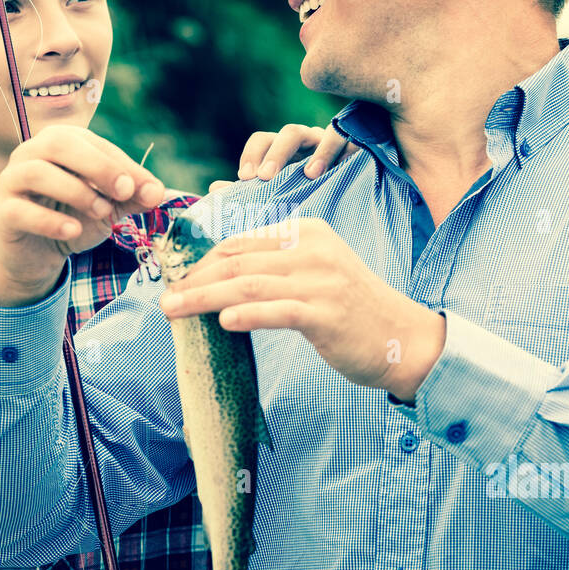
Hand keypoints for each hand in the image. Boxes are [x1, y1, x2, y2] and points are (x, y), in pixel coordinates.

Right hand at [0, 127, 165, 305]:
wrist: (40, 256)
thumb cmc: (74, 218)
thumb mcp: (108, 207)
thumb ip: (131, 197)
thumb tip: (157, 192)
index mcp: (61, 142)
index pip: (93, 143)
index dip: (122, 164)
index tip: (148, 189)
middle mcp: (31, 153)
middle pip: (59, 143)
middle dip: (97, 166)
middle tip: (124, 191)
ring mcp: (12, 180)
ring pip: (37, 172)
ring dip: (75, 191)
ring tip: (101, 212)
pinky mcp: (2, 212)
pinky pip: (20, 210)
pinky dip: (49, 220)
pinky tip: (73, 230)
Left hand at [158, 218, 444, 401]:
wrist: (402, 337)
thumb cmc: (351, 309)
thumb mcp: (316, 272)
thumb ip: (275, 267)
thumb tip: (219, 278)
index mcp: (308, 232)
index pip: (241, 242)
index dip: (203, 261)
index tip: (177, 279)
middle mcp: (313, 249)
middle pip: (238, 261)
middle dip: (196, 280)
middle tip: (166, 298)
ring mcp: (321, 280)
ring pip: (248, 285)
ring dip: (204, 298)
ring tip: (175, 310)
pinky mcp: (326, 313)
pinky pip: (277, 311)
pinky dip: (246, 315)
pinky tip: (222, 323)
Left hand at [207, 123, 354, 193]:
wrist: (355, 201)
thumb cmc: (310, 198)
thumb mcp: (279, 197)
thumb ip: (249, 193)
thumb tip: (213, 188)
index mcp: (285, 151)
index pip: (262, 140)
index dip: (252, 154)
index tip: (244, 178)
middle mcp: (308, 142)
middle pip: (289, 133)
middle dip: (276, 153)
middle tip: (264, 178)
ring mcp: (335, 142)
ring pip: (322, 133)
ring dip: (315, 152)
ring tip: (308, 175)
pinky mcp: (359, 148)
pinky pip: (350, 141)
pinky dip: (340, 152)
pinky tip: (335, 169)